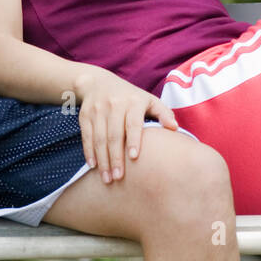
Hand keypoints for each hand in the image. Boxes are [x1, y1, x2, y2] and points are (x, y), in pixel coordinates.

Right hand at [72, 68, 178, 184]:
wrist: (98, 82)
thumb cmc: (130, 97)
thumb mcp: (148, 100)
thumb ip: (163, 113)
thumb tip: (175, 128)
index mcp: (133, 102)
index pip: (133, 123)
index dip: (134, 140)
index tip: (134, 157)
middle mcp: (114, 104)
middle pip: (114, 134)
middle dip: (115, 158)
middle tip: (118, 178)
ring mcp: (98, 109)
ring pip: (99, 138)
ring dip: (102, 159)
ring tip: (106, 178)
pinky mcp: (85, 115)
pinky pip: (87, 135)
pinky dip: (89, 151)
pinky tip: (93, 165)